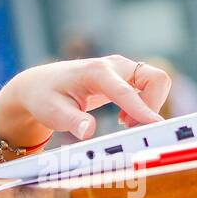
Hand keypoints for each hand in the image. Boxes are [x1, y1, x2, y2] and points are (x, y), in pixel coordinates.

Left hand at [0, 55, 171, 147]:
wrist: (39, 85)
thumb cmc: (45, 98)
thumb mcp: (52, 113)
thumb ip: (72, 121)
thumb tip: (89, 131)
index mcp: (95, 72)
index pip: (126, 91)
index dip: (143, 109)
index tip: (155, 125)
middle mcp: (113, 66)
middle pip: (155, 78)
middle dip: (152, 105)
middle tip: (130, 126)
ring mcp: (121, 69)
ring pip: (156, 81)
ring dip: (149, 105)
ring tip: (124, 122)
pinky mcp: (124, 76)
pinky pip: (150, 87)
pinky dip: (145, 104)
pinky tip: (124, 117)